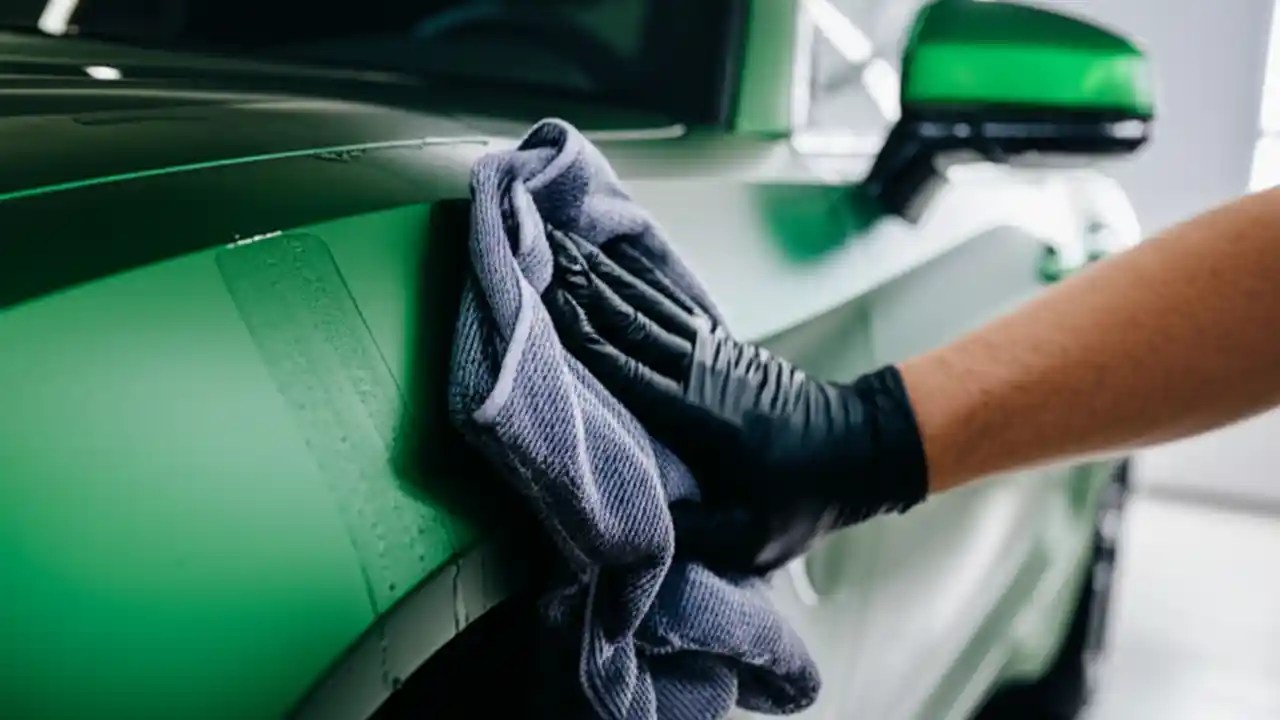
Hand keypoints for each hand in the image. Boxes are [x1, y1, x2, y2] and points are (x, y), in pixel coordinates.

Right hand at [541, 229, 928, 573]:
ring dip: (607, 274)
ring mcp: (716, 355)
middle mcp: (703, 374)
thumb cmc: (803, 499)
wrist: (861, 451)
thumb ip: (688, 528)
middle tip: (544, 251)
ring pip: (650, 306)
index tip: (547, 302)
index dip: (586, 335)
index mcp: (701, 417)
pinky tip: (620, 262)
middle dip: (586, 287)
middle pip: (632, 322)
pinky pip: (673, 307)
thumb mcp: (747, 536)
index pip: (629, 369)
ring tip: (569, 245)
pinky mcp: (725, 350)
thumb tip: (625, 520)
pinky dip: (643, 280)